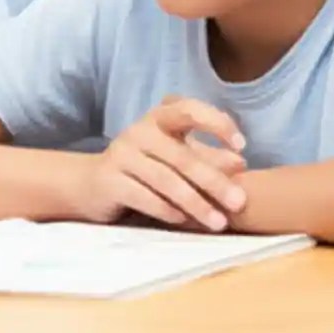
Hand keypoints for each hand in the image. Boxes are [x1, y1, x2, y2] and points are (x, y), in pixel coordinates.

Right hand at [76, 96, 247, 230]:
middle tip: (239, 203)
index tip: (242, 145)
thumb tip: (239, 164)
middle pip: (181, 155)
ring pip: (164, 179)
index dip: (216, 123)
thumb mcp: (176, 157)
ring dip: (195, 203)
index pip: (189, 110)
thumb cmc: (143, 167)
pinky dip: (166, 210)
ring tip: (218, 222)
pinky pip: (143, 196)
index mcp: (158, 118)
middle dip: (213, 180)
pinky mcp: (109, 181)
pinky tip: (184, 221)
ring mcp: (121, 155)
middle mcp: (139, 131)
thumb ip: (207, 158)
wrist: (92, 184)